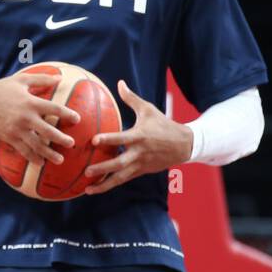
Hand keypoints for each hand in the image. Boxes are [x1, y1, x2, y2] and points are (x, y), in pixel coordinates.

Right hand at [0, 72, 81, 165]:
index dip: (67, 114)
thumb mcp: (21, 80)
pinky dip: (32, 157)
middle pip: (48, 131)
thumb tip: (59, 78)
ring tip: (60, 159)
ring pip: (36, 145)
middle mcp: (26, 117)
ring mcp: (17, 129)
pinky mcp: (9, 137)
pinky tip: (40, 162)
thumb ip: (41, 79)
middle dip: (61, 139)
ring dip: (49, 153)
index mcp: (31, 102)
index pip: (54, 109)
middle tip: (71, 144)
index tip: (77, 119)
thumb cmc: (1, 88)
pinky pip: (23, 150)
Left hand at [83, 80, 193, 194]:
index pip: (122, 138)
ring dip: (104, 184)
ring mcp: (140, 164)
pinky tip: (94, 189)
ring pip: (121, 177)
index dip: (109, 139)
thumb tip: (120, 82)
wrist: (184, 145)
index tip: (95, 140)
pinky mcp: (141, 172)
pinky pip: (123, 180)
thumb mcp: (148, 110)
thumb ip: (131, 99)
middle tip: (87, 171)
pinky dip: (110, 185)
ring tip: (87, 189)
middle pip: (119, 163)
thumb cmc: (163, 124)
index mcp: (140, 136)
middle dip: (103, 167)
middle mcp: (139, 152)